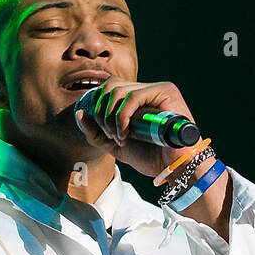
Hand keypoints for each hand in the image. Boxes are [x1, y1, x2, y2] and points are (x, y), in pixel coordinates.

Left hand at [74, 78, 199, 179]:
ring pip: (118, 91)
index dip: (99, 108)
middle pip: (109, 86)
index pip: (108, 89)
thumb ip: (96, 132)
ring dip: (111, 118)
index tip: (104, 133)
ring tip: (120, 137)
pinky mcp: (165, 91)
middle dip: (102, 113)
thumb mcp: (115, 145)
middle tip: (111, 135)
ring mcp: (156, 89)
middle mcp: (146, 90)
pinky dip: (122, 117)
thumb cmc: (151, 157)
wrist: (174, 167)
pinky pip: (132, 97)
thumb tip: (80, 113)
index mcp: (136, 99)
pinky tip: (126, 133)